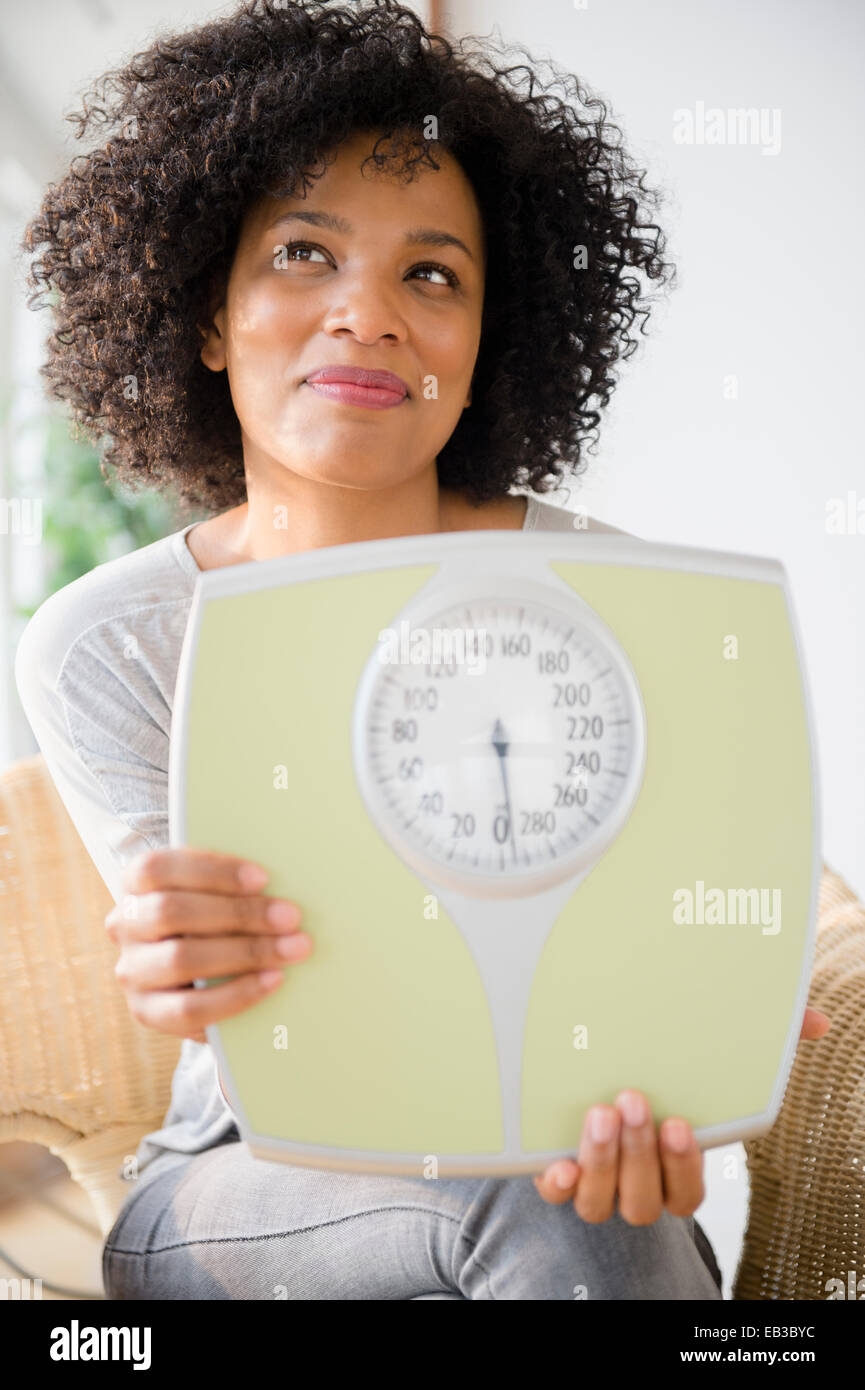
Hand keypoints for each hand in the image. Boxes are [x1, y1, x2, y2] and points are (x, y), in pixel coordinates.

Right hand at [105, 848, 311, 1040]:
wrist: (201, 974)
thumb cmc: (216, 918)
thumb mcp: (217, 893)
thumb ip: (234, 886)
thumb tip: (279, 890)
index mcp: (136, 883)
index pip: (157, 868)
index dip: (210, 871)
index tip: (263, 879)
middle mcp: (124, 924)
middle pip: (171, 911)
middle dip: (238, 913)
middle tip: (290, 917)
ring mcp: (132, 970)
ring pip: (180, 958)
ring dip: (245, 952)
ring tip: (292, 949)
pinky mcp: (146, 1011)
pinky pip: (189, 1008)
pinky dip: (237, 994)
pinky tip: (272, 980)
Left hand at [534, 1007, 831, 1222]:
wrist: (598, 1075)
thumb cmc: (668, 1074)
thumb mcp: (707, 1058)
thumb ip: (762, 1042)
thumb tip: (814, 1023)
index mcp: (675, 1169)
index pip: (688, 1193)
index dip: (683, 1167)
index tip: (680, 1124)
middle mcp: (637, 1186)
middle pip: (644, 1201)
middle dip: (639, 1154)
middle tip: (631, 1100)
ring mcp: (597, 1184)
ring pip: (600, 1203)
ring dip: (603, 1160)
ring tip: (600, 1111)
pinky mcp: (558, 1172)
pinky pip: (556, 1195)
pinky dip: (559, 1182)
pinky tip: (559, 1160)